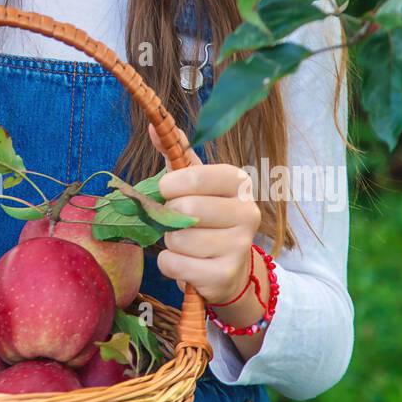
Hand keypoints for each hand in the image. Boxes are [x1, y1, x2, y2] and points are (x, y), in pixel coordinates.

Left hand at [148, 121, 259, 306]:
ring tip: (186, 243)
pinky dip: (171, 264)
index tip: (167, 191)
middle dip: (169, 217)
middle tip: (177, 221)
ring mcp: (239, 247)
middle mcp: (247, 213)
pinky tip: (187, 263)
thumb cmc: (208, 217)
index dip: (171, 184)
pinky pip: (175, 265)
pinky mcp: (225, 275)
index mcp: (239, 184)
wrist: (230, 269)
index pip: (196, 175)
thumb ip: (175, 154)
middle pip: (184, 209)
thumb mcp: (195, 184)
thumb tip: (154, 126)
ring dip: (170, 242)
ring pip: (178, 239)